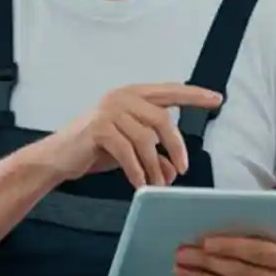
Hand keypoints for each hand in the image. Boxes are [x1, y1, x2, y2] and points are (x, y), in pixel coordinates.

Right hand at [34, 84, 222, 187]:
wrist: (58, 157)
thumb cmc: (95, 149)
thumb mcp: (130, 149)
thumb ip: (154, 153)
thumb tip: (176, 168)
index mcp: (132, 94)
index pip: (169, 91)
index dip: (194, 95)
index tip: (217, 99)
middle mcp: (122, 97)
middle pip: (162, 119)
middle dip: (176, 146)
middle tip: (183, 169)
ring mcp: (109, 111)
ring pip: (146, 139)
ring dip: (155, 166)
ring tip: (158, 184)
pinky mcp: (99, 129)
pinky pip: (128, 153)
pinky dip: (137, 172)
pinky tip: (140, 184)